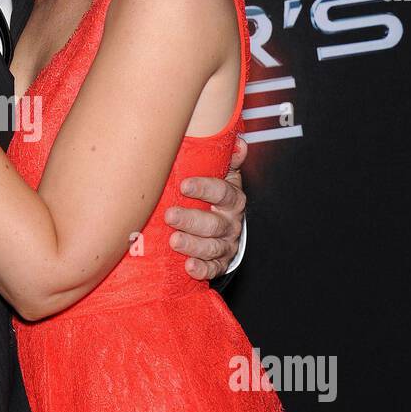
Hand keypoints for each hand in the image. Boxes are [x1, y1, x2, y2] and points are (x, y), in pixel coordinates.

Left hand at [164, 134, 246, 280]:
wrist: (225, 227)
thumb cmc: (216, 197)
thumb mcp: (224, 175)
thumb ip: (228, 159)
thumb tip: (239, 142)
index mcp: (232, 199)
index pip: (223, 192)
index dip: (204, 189)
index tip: (185, 185)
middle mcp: (231, 222)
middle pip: (214, 223)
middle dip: (191, 220)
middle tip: (170, 215)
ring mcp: (226, 244)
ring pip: (212, 246)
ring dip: (193, 244)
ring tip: (175, 241)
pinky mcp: (219, 262)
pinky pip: (213, 268)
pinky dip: (202, 269)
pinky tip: (189, 267)